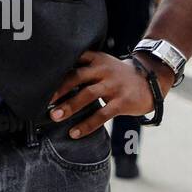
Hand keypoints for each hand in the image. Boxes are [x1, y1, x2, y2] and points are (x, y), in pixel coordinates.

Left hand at [46, 50, 162, 137]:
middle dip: (58, 89)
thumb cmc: (119, 74)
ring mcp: (113, 86)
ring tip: (54, 116)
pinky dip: (87, 124)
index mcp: (96, 59)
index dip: (56, 69)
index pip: (73, 60)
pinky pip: (101, 114)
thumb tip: (54, 79)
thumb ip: (84, 67)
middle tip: (43, 101)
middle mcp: (103, 70)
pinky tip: (74, 132)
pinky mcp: (121, 102)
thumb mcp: (103, 63)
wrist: (151, 79)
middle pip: (76, 77)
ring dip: (69, 106)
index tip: (39, 78)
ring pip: (87, 95)